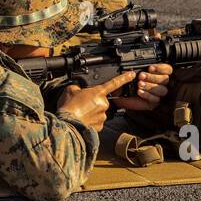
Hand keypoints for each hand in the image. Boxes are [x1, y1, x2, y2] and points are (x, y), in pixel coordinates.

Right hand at [55, 64, 172, 131]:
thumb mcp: (70, 90)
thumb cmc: (69, 108)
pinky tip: (83, 119)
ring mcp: (103, 116)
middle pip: (102, 100)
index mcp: (98, 92)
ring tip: (80, 113)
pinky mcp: (100, 126)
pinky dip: (91, 120)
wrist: (67, 124)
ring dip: (92, 111)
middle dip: (94, 101)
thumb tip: (79, 89)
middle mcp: (103, 103)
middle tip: (82, 104)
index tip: (132, 75)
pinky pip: (97, 121)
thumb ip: (78, 88)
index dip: (124, 78)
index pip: (114, 83)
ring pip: (100, 111)